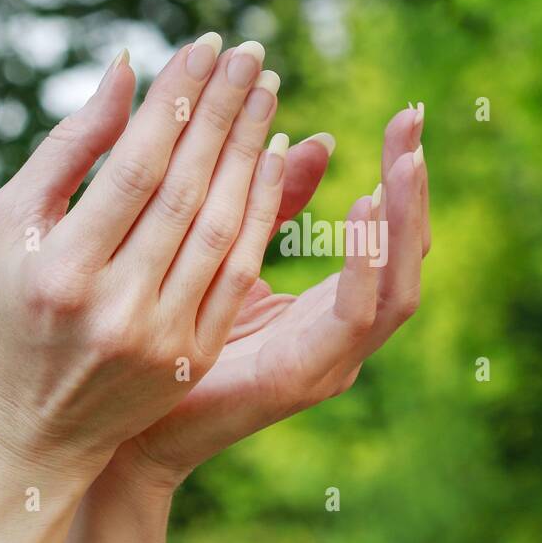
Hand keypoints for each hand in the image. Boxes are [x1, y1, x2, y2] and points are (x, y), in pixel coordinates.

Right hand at [0, 34, 289, 483]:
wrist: (36, 426)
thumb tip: (125, 69)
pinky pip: (240, 269)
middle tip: (249, 53)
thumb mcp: (10, 227)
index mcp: (61, 270)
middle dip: (222, 112)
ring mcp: (163, 337)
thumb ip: (66, 148)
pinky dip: (262, 209)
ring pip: (223, 226)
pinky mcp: (195, 356)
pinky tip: (275, 158)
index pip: (134, 166)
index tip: (203, 45)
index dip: (176, 101)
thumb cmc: (13, 310)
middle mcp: (116, 306)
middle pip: (187, 189)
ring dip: (250, 150)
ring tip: (265, 91)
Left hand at [107, 105, 429, 491]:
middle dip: (414, 188)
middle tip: (413, 120)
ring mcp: (330, 362)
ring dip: (404, 220)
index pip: (390, 238)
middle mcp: (341, 338)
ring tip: (403, 159)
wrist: (127, 426)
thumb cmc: (167, 336)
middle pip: (407, 259)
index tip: (407, 115)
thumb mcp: (228, 254)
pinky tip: (362, 206)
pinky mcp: (302, 376)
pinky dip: (368, 263)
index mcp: (329, 310)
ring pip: (398, 288)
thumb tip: (317, 137)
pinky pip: (356, 316)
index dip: (401, 178)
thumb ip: (273, 203)